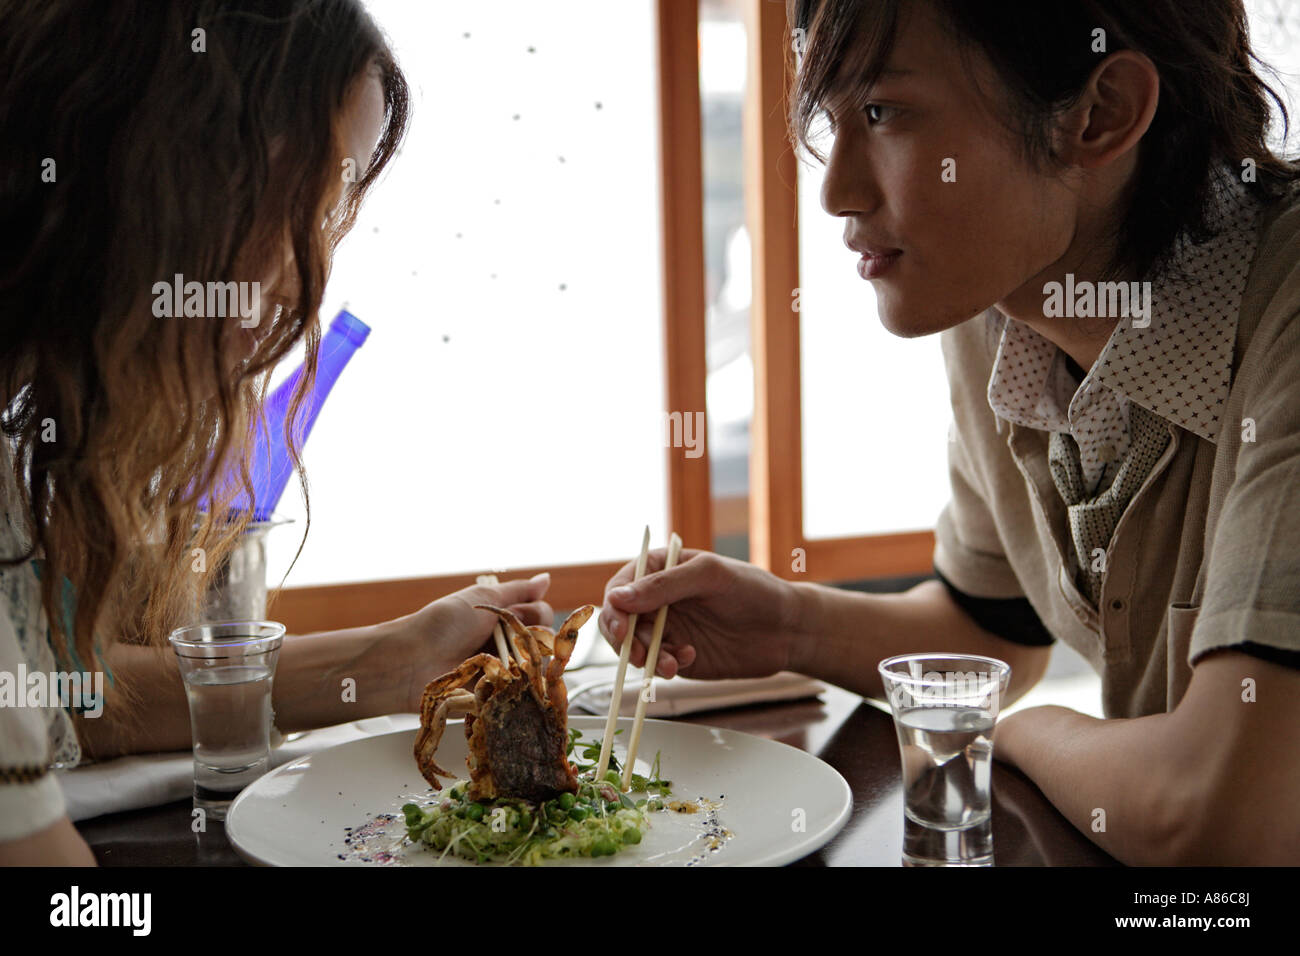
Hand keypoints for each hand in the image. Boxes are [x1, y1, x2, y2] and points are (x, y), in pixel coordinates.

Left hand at [396, 572, 553, 709]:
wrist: (413, 660)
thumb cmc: (443, 624)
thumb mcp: (483, 598)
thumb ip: (518, 590)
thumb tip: (546, 579)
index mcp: (500, 617)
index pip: (540, 614)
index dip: (537, 614)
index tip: (520, 614)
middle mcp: (503, 641)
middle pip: (541, 639)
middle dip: (534, 637)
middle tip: (513, 638)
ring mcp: (500, 668)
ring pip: (535, 665)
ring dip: (527, 661)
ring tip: (509, 661)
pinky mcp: (495, 693)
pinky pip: (520, 690)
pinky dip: (520, 684)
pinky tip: (512, 679)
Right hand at [599, 549, 805, 680]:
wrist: (787, 629)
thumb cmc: (754, 590)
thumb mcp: (709, 577)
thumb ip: (664, 585)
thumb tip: (617, 597)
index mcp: (662, 569)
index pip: (621, 587)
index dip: (614, 608)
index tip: (621, 629)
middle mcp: (659, 600)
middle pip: (620, 621)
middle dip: (626, 640)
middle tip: (640, 655)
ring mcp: (668, 629)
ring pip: (635, 647)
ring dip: (646, 658)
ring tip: (671, 664)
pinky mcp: (679, 655)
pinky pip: (657, 664)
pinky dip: (664, 666)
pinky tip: (688, 660)